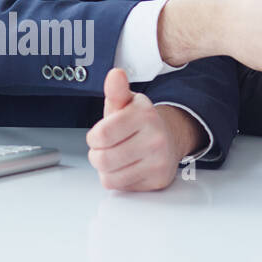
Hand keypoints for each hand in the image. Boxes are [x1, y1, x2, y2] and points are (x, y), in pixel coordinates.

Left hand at [85, 68, 199, 190]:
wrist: (169, 139)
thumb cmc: (141, 123)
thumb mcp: (126, 103)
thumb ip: (116, 91)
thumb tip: (115, 75)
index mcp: (145, 115)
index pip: (101, 136)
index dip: (93, 138)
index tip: (99, 135)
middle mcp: (156, 139)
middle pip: (103, 159)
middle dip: (97, 155)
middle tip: (107, 148)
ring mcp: (159, 162)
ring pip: (110, 176)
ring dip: (106, 169)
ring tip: (116, 157)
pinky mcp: (158, 181)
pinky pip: (121, 187)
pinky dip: (118, 179)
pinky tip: (127, 167)